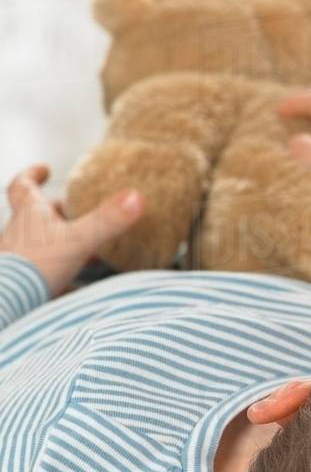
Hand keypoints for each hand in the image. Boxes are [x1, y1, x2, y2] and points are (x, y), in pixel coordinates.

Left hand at [0, 164, 143, 296]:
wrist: (8, 302)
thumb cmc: (35, 266)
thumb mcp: (78, 239)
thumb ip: (108, 220)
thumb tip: (136, 196)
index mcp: (29, 214)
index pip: (23, 186)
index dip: (32, 174)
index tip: (45, 169)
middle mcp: (20, 232)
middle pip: (35, 213)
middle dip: (58, 210)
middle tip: (80, 210)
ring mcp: (19, 256)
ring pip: (40, 240)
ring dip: (61, 239)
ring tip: (87, 247)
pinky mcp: (23, 279)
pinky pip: (43, 267)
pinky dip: (60, 267)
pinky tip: (77, 278)